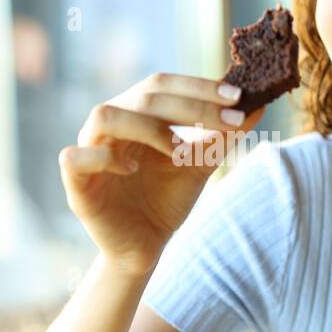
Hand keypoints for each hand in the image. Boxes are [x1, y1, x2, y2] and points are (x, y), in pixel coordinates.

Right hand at [58, 72, 265, 276]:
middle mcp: (110, 124)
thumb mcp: (200, 165)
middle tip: (228, 122)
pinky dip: (104, 158)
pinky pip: (75, 157)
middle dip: (190, 107)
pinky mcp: (75, 183)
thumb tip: (257, 107)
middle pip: (142, 96)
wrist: (146, 247)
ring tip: (180, 151)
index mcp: (135, 113)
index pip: (162, 84)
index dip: (198, 86)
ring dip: (148, 128)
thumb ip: (222, 137)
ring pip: (105, 115)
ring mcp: (89, 150)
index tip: (237, 96)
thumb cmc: (167, 201)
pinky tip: (133, 171)